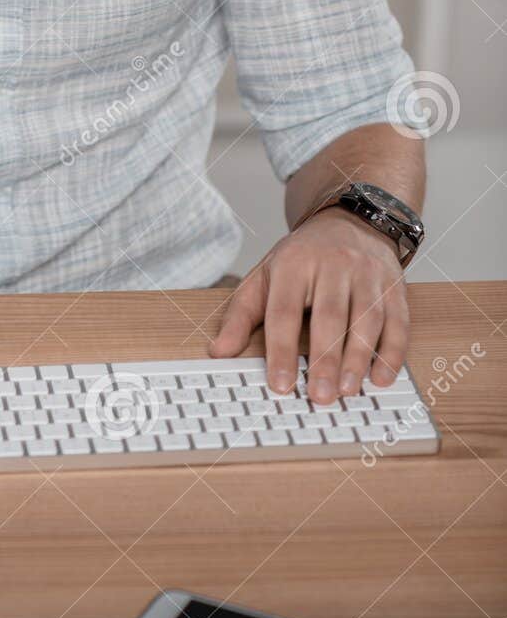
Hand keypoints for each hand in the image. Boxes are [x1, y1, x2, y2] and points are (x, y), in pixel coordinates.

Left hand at [209, 207, 408, 404]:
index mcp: (294, 264)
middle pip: (329, 317)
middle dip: (325, 360)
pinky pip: (397, 321)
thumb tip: (219, 351)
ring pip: (366, 319)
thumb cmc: (303, 258)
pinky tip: (381, 377)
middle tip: (320, 396)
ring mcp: (368, 275)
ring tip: (349, 391)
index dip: (282, 350)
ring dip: (359, 358)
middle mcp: (333, 266)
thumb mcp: (265, 275)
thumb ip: (242, 314)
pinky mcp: (394, 286)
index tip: (280, 384)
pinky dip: (392, 352)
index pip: (285, 311)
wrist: (350, 222)